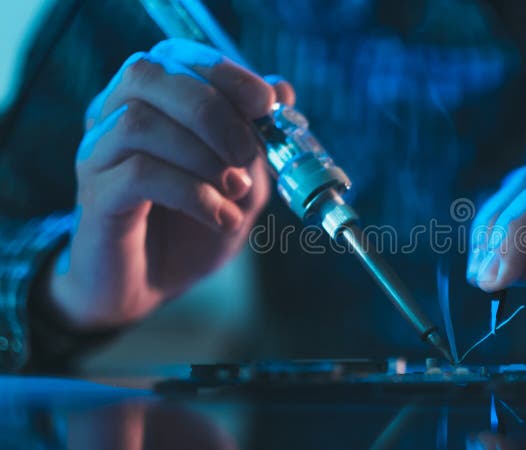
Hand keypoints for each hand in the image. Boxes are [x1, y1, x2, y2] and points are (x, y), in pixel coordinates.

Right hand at [45, 39, 294, 329]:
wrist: (151, 287)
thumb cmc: (193, 228)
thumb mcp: (243, 182)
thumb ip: (259, 139)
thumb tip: (281, 89)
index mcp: (148, 102)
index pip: (175, 56)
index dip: (225, 73)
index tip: (267, 103)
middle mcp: (112, 117)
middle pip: (150, 77)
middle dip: (214, 112)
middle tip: (249, 155)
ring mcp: (97, 155)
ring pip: (140, 123)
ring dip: (203, 157)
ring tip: (236, 192)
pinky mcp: (94, 197)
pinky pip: (139, 175)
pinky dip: (193, 194)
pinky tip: (220, 218)